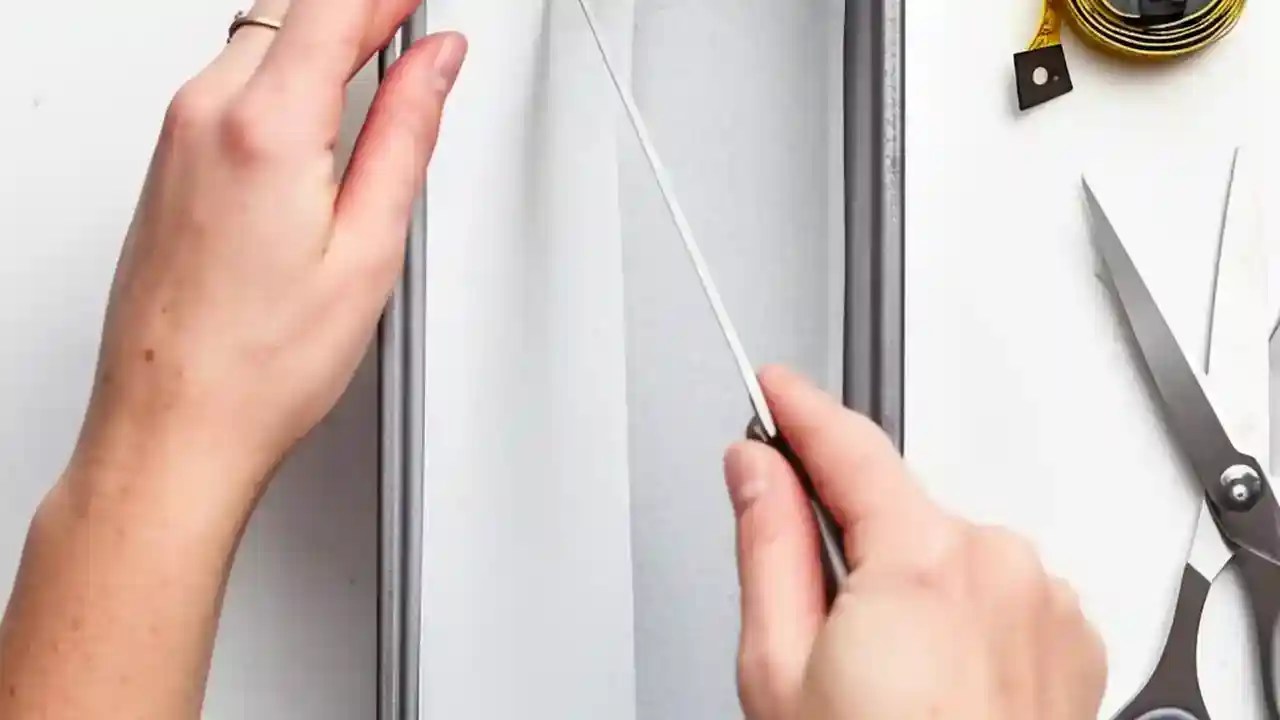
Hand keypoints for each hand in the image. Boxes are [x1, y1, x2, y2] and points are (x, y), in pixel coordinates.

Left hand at [0, 4, 464, 717]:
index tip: (428, 8)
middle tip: (419, 36)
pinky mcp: (165, 161)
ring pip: (258, 36)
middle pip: (293, 6)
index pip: (335, 2)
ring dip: (322, 38)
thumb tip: (435, 62)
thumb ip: (405, 133)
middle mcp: (203, 115)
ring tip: (381, 77)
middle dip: (362, 8)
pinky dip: (282, 77)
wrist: (174, 425)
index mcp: (264, 128)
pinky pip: (228, 80)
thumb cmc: (260, 364)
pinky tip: (322, 121)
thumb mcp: (367, 247)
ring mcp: (174, 136)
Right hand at [725, 366, 1106, 719]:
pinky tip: (932, 681)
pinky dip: (959, 613)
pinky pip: (998, 592)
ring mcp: (1046, 605)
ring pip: (947, 551)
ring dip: (907, 581)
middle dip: (848, 532)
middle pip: (898, 507)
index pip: (849, 446)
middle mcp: (1001, 567)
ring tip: (881, 674)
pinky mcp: (1071, 639)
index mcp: (923, 563)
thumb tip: (755, 470)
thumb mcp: (779, 667)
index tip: (773, 388)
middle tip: (810, 613)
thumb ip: (767, 545)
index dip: (799, 409)